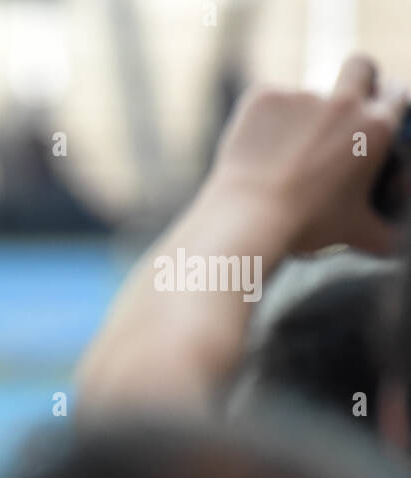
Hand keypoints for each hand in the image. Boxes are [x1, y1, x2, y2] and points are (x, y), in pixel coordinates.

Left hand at [205, 54, 406, 254]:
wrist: (248, 218)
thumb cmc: (307, 228)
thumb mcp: (357, 234)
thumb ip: (386, 234)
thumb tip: (395, 245)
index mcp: (377, 127)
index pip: (396, 95)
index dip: (385, 102)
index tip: (373, 112)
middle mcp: (344, 102)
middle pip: (361, 65)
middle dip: (357, 77)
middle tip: (341, 103)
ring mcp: (302, 94)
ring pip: (305, 94)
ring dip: (299, 114)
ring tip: (281, 153)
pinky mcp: (263, 95)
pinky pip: (269, 101)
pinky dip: (264, 120)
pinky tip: (254, 148)